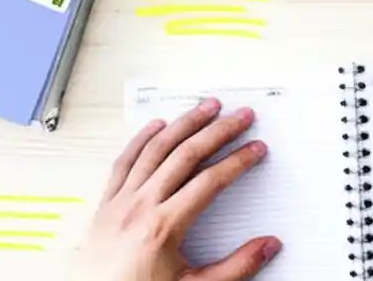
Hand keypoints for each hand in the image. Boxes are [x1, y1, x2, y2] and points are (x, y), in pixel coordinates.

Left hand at [71, 98, 281, 280]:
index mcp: (163, 227)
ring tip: (205, 108)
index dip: (237, 161)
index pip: (210, 182)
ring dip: (184, 124)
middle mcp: (139, 207)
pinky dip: (141, 139)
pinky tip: (156, 125)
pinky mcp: (105, 204)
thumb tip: (267, 246)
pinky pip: (124, 161)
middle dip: (218, 131)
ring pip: (155, 149)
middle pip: (186, 155)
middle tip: (239, 117)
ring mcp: (119, 202)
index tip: (255, 149)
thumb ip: (235, 267)